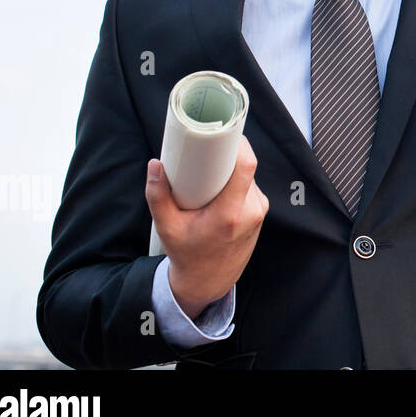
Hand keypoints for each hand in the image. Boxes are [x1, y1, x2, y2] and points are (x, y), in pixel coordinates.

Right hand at [144, 134, 268, 319]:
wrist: (208, 282)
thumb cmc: (187, 255)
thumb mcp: (167, 227)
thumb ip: (158, 196)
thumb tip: (155, 165)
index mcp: (230, 213)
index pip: (246, 167)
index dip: (239, 145)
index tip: (223, 134)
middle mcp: (251, 210)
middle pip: (245, 168)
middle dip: (227, 157)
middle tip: (207, 152)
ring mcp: (259, 212)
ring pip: (248, 177)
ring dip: (231, 171)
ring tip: (209, 173)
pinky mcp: (260, 213)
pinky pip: (250, 187)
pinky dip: (235, 183)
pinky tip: (219, 186)